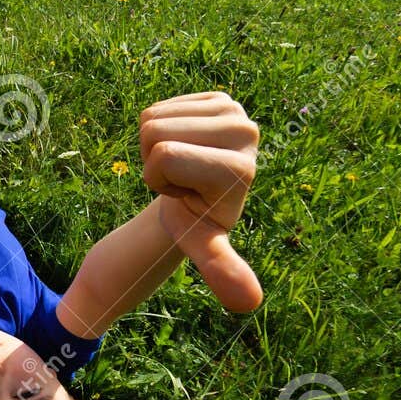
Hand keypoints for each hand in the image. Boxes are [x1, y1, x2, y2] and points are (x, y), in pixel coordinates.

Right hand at [138, 91, 262, 311]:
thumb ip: (223, 269)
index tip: (187, 196)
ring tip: (183, 166)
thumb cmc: (196, 222)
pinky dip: (158, 129)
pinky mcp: (219, 96)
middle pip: (155, 132)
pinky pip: (157, 107)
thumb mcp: (204, 246)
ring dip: (154, 147)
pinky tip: (182, 148)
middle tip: (183, 180)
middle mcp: (247, 130)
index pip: (165, 156)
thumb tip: (249, 303)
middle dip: (155, 162)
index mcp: (240, 167)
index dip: (160, 181)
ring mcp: (235, 108)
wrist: (203, 198)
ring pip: (151, 118)